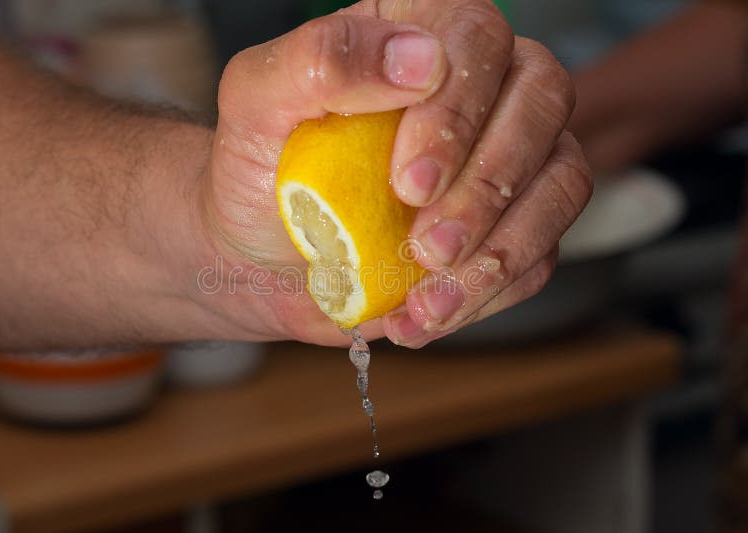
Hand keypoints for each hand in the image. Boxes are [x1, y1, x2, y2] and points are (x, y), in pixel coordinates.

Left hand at [198, 0, 591, 346]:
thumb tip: (418, 57)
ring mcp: (504, 157)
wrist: (259, 257)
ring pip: (563, 182)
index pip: (477, 39)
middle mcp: (479, 86)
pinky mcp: (508, 224)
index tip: (407, 185)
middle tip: (426, 247)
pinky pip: (541, 254)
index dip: (457, 113)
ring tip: (426, 298)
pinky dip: (489, 294)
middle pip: (545, 101)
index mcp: (418, 32)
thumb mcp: (255, 104)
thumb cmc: (257, 172)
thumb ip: (321, 60)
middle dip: (490, 186)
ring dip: (502, 250)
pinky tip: (423, 312)